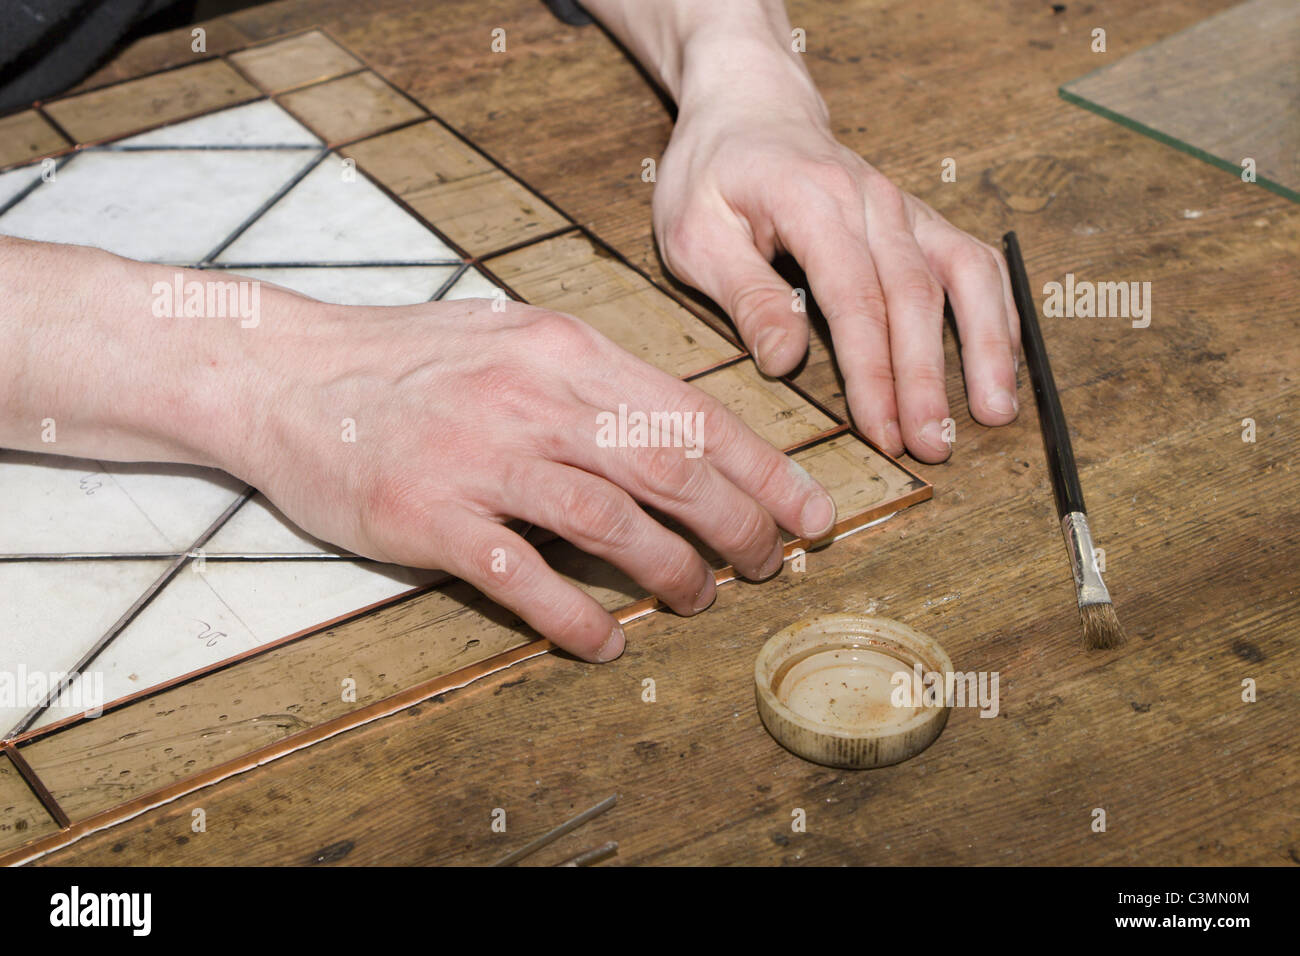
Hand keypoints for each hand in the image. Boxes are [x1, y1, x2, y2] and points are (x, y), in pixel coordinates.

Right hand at [232, 296, 838, 661]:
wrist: (283, 372)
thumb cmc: (408, 361)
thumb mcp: (514, 340)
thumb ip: (594, 384)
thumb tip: (684, 441)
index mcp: (565, 349)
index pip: (693, 412)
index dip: (766, 470)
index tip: (813, 513)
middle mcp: (532, 396)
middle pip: (670, 469)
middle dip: (740, 526)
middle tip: (767, 565)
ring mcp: (479, 454)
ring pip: (610, 522)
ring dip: (671, 573)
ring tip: (697, 601)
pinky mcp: (428, 513)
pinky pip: (522, 576)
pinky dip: (574, 616)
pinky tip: (604, 644)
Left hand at [652, 48, 1020, 463]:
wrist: (750, 109)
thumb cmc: (712, 174)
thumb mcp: (694, 234)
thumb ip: (744, 295)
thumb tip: (786, 362)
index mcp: (811, 200)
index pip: (854, 296)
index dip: (873, 370)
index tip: (882, 430)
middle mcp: (871, 199)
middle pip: (915, 295)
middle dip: (927, 378)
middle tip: (933, 445)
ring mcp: (903, 206)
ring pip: (963, 274)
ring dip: (985, 346)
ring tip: (995, 413)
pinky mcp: (917, 220)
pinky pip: (974, 262)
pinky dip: (996, 312)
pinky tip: (1005, 364)